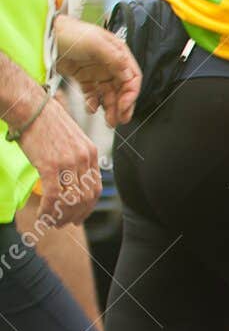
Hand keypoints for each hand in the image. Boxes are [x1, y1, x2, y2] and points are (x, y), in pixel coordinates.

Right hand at [16, 96, 101, 227]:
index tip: (80, 216)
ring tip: (52, 221)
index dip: (88, 207)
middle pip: (86, 197)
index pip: (96, 188)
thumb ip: (77, 158)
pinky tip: (43, 215)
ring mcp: (68, 162)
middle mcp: (84, 159)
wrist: (29, 107)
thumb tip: (72, 180)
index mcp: (91, 153)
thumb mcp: (71, 139)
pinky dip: (49, 209)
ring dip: (62, 215)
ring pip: (71, 199)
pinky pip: (54, 195)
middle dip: (76, 215)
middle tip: (64, 223)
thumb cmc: (46, 122)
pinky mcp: (50, 164)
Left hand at [53, 16, 141, 126]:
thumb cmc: (69, 32)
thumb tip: (128, 75)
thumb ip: (114, 59)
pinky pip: (93, 95)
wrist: (44, 35)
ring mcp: (96, 72)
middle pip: (122, 90)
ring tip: (109, 120)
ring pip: (109, 95)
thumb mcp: (95, 42)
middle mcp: (110, 64)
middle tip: (120, 119)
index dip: (130, 94)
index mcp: (118, 54)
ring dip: (110, 109)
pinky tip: (91, 108)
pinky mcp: (84, 78)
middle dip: (122, 106)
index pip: (132, 78)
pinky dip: (93, 104)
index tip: (124, 106)